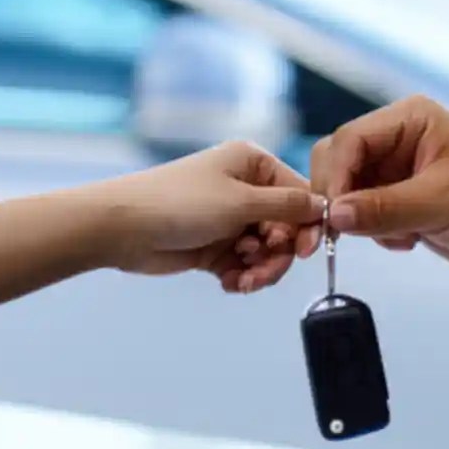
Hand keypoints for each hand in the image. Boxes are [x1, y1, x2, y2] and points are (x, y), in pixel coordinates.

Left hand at [99, 141, 324, 291]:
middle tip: (261, 271)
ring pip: (266, 252)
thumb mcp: (241, 202)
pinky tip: (230, 283)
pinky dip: (242, 276)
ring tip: (242, 281)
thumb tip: (325, 206)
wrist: (122, 228)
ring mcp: (230, 219)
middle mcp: (245, 189)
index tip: (305, 252)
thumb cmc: (181, 203)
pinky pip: (244, 265)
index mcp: (253, 165)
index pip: (300, 195)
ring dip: (260, 270)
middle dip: (278, 254)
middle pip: (286, 229)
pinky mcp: (215, 247)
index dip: (307, 225)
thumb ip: (287, 206)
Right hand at [307, 95, 448, 282]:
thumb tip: (334, 215)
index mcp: (411, 119)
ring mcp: (397, 170)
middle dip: (340, 199)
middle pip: (339, 162)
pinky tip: (409, 241)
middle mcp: (399, 139)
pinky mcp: (399, 199)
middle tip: (343, 234)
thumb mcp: (443, 204)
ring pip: (347, 191)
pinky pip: (362, 213)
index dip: (336, 178)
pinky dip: (374, 232)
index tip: (333, 215)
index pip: (350, 140)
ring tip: (399, 237)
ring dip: (360, 220)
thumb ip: (385, 208)